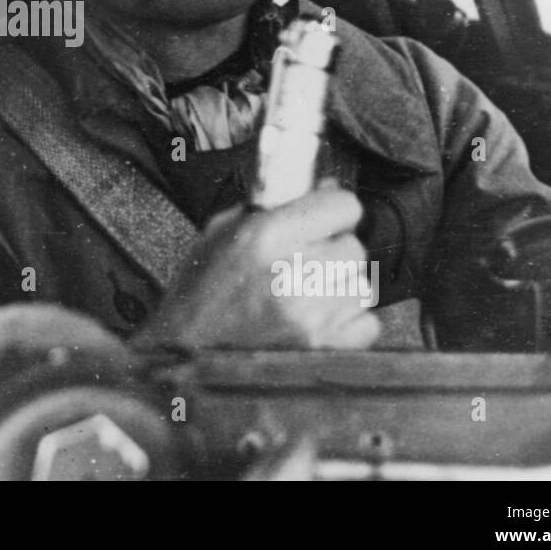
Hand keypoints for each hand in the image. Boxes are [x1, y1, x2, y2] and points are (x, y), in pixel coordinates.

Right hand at [142, 187, 380, 349]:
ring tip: (304, 297)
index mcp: (265, 236)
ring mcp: (312, 317)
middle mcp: (294, 273)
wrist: (184, 360)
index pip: (343, 206)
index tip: (326, 218)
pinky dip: (347, 323)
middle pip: (354, 248)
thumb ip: (271, 211)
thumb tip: (320, 189)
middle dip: (333, 252)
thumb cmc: (198, 298)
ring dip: (338, 288)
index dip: (334, 211)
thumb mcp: (219, 236)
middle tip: (306, 262)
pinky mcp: (324, 350)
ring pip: (360, 286)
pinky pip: (366, 323)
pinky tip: (314, 322)